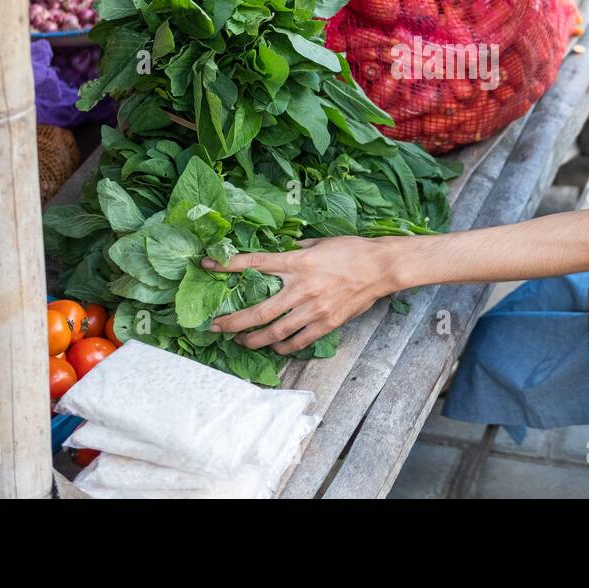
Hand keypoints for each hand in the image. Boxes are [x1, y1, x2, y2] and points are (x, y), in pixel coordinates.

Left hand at [201, 236, 394, 353]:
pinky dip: (282, 347)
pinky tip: (273, 347)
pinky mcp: (326, 323)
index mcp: (298, 262)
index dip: (228, 265)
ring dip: (253, 340)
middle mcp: (302, 288)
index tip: (207, 265)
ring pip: (275, 334)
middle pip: (258, 312)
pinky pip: (298, 341)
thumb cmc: (351, 250)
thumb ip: (295, 249)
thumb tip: (276, 252)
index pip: (255, 263)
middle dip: (232, 323)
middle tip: (216, 327)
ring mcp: (314, 310)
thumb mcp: (318, 242)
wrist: (381, 267)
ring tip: (240, 341)